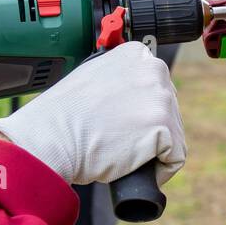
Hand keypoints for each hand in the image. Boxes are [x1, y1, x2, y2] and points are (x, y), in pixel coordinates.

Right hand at [0, 41, 185, 185]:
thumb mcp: (91, 78)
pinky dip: (159, 170)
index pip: (156, 86)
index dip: (142, 111)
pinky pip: (175, 157)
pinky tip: (135, 168)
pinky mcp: (164, 126)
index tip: (127, 124)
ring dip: (153, 151)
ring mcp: (160, 97)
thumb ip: (118, 79)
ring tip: (123, 155)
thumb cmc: (62, 116)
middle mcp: (152, 69)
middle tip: (121, 142)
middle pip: (168, 109)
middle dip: (150, 130)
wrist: (51, 139)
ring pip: (174, 134)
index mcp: (134, 54)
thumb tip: (131, 95)